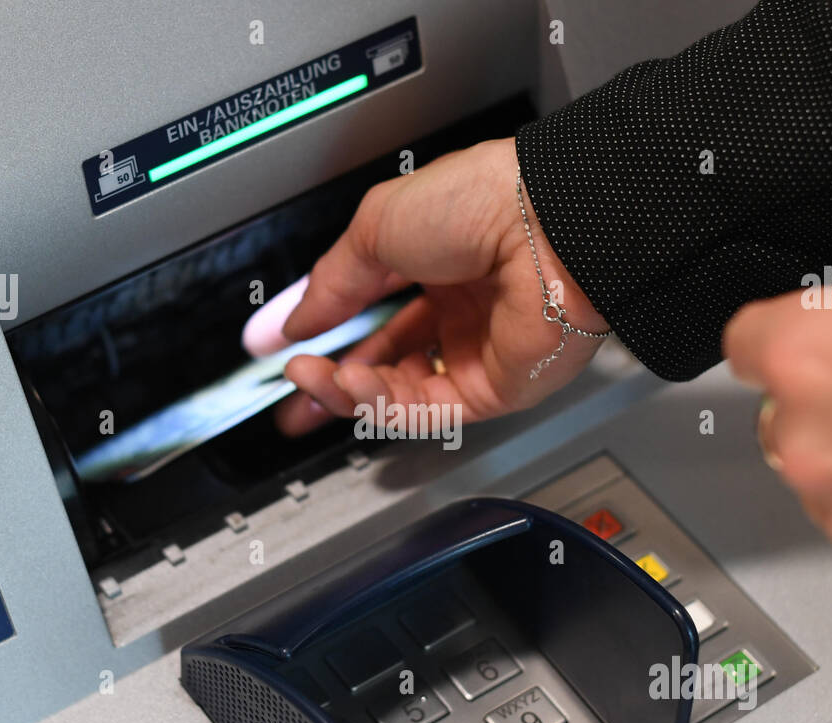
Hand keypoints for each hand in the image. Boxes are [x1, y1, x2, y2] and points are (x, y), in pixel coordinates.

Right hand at [275, 137, 609, 435]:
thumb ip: (331, 282)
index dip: (329, 330)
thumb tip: (296, 320)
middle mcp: (462, 307)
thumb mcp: (376, 225)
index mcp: (440, 259)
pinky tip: (352, 382)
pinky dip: (382, 403)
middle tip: (293, 386)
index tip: (289, 346)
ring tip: (315, 376)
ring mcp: (479, 349)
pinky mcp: (495, 389)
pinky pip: (426, 411)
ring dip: (349, 389)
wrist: (542, 226)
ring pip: (400, 393)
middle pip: (384, 361)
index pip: (375, 309)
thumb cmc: (483, 201)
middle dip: (332, 377)